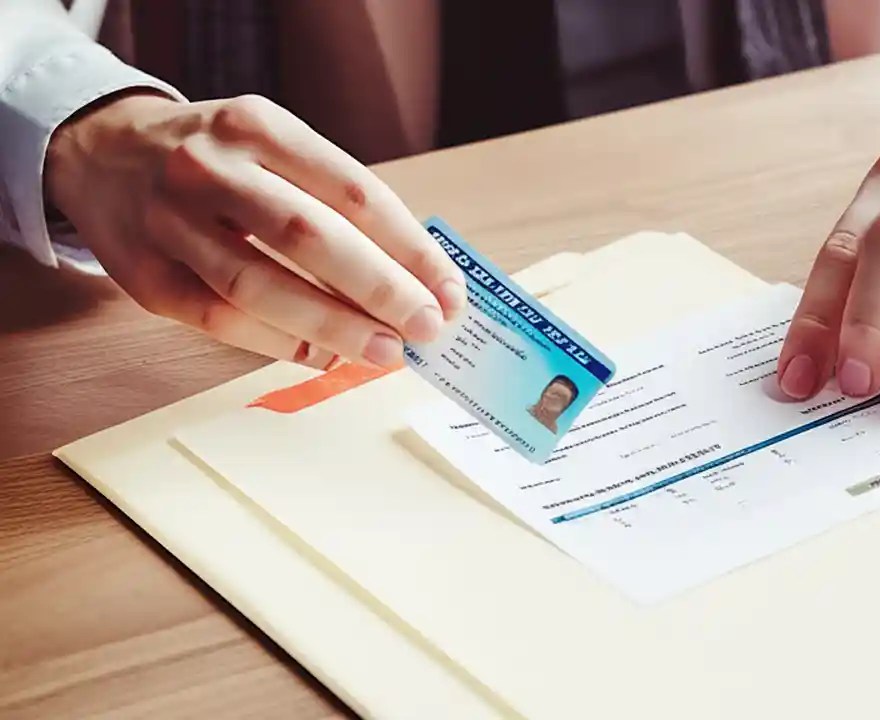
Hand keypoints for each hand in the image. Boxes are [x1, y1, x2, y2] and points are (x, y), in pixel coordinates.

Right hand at [45, 91, 465, 369]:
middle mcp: (210, 167)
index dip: (411, 249)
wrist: (102, 151)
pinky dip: (278, 343)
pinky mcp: (143, 273)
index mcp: (259, 127)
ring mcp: (169, 221)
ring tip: (385, 351)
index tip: (449, 291)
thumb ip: (336, 203)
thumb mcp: (273, 148)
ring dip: (334, 327)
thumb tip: (415, 280)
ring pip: (260, 285)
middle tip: (426, 327)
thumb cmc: (217, 161)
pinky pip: (220, 318)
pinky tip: (321, 355)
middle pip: (310, 236)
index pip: (355, 192)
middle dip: (380, 289)